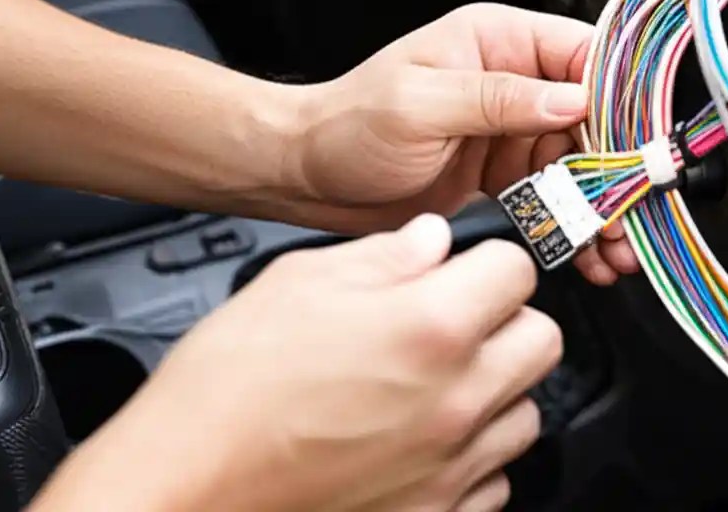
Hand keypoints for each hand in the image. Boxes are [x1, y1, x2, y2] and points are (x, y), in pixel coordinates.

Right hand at [33, 216, 556, 511]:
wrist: (185, 487)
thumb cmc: (225, 392)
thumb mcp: (296, 284)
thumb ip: (382, 256)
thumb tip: (432, 240)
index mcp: (431, 327)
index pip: (518, 269)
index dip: (489, 261)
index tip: (466, 270)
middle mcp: (457, 399)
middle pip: (542, 338)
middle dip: (506, 321)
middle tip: (456, 321)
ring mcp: (452, 464)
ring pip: (525, 410)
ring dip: (494, 389)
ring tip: (435, 384)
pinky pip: (494, 476)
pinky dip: (472, 454)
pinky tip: (424, 439)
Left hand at [284, 3, 637, 284]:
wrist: (306, 178)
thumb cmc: (345, 127)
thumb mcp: (419, 106)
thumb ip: (496, 99)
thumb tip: (569, 98)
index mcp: (497, 41)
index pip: (583, 55)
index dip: (618, 97)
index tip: (637, 143)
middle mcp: (513, 80)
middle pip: (593, 118)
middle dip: (617, 168)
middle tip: (632, 213)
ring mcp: (511, 128)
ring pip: (582, 163)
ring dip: (602, 206)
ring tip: (615, 249)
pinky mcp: (504, 171)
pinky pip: (555, 195)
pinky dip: (574, 224)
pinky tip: (586, 252)